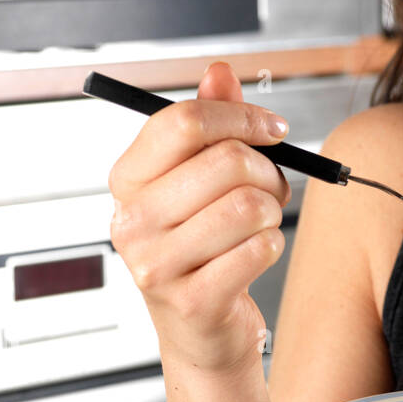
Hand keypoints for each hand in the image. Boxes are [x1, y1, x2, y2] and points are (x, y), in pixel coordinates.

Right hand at [107, 61, 292, 374]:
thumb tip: (217, 71)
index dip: (242, 116)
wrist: (201, 330)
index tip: (274, 128)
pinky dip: (271, 247)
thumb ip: (211, 122)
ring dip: (272, 211)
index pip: (185, 121)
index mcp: (129, 179)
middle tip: (270, 188)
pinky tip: (253, 256)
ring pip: (249, 205)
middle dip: (268, 172)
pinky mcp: (190, 301)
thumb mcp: (200, 179)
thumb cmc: (204, 245)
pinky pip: (259, 248)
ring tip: (260, 224)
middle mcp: (132, 220)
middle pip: (227, 161)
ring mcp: (155, 264)